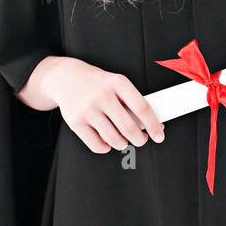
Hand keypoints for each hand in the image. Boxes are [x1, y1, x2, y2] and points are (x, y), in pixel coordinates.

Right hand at [21, 56, 165, 153]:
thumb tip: (152, 125)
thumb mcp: (117, 85)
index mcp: (118, 83)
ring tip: (123, 139)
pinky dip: (106, 147)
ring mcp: (88, 109)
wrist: (65, 78)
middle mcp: (103, 96)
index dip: (153, 125)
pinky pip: (97, 145)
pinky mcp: (76, 122)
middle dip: (139, 139)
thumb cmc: (98, 84)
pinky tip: (107, 141)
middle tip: (141, 140)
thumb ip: (132, 102)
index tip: (159, 135)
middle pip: (129, 127)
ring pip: (114, 139)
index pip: (142, 108)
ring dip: (123, 144)